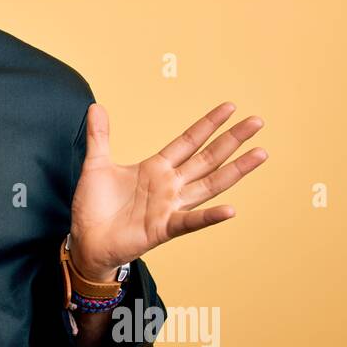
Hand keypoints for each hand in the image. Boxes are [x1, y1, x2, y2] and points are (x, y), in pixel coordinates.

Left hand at [69, 101, 266, 280]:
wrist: (86, 240)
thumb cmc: (95, 206)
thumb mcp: (97, 165)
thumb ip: (100, 136)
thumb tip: (95, 106)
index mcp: (157, 168)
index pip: (189, 141)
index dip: (208, 124)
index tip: (230, 107)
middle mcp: (170, 185)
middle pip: (208, 158)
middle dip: (232, 140)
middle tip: (257, 121)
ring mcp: (170, 207)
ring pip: (209, 185)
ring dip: (235, 170)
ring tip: (260, 154)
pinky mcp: (163, 228)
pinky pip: (190, 221)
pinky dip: (209, 217)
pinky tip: (230, 210)